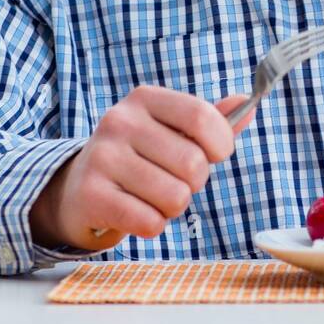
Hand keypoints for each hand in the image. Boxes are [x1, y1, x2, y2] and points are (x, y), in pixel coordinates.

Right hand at [30, 87, 255, 251]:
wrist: (75, 187)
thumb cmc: (138, 157)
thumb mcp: (170, 130)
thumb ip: (210, 120)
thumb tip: (248, 104)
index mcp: (145, 98)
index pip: (202, 116)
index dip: (221, 144)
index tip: (216, 155)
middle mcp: (120, 121)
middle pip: (193, 163)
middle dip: (194, 182)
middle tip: (173, 180)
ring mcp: (102, 157)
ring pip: (175, 197)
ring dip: (173, 206)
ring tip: (151, 196)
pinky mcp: (91, 194)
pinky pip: (150, 222)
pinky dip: (153, 225)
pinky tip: (136, 212)